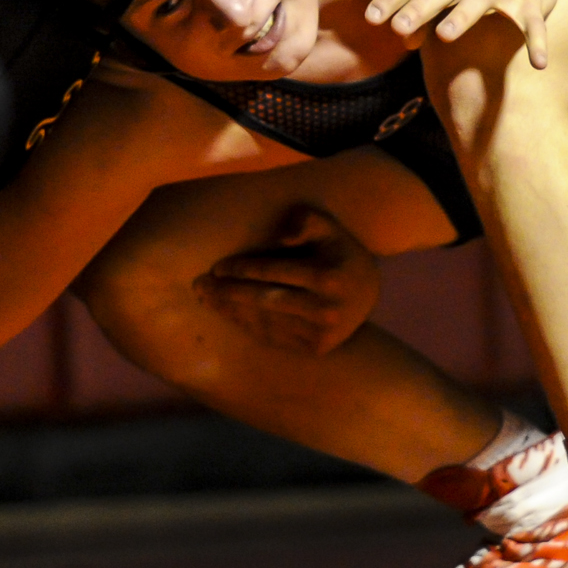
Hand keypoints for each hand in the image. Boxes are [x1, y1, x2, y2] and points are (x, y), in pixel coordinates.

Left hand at [193, 205, 380, 355]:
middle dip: (228, 293)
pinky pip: (273, 336)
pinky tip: (228, 313)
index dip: (242, 269)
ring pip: (266, 321)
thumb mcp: (329, 228)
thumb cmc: (338, 252)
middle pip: (265, 300)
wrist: (367, 294)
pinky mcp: (315, 348)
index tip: (217, 268)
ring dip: (231, 311)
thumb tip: (283, 235)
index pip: (275, 272)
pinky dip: (247, 325)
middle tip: (199, 286)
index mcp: (329, 277)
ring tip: (206, 299)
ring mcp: (321, 333)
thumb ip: (307, 220)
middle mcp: (326, 309)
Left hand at [362, 0, 562, 69]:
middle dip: (420, 6)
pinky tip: (537, 65)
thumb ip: (422, 2)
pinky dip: (537, 43)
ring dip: (462, 16)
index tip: (372, 17)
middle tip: (398, 26)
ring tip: (444, 35)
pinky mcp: (531, 3)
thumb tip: (402, 39)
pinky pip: (533, 25)